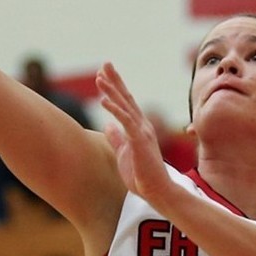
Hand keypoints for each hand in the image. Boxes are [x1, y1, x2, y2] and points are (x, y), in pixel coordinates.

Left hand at [96, 62, 171, 201]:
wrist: (156, 191)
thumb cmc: (142, 175)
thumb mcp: (124, 153)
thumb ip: (116, 138)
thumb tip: (107, 125)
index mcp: (138, 128)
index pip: (125, 103)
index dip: (114, 87)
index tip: (104, 74)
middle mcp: (141, 125)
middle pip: (125, 98)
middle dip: (114, 80)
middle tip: (104, 63)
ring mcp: (142, 132)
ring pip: (124, 106)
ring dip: (111, 91)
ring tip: (99, 77)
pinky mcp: (140, 140)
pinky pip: (125, 121)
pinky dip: (114, 110)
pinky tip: (103, 100)